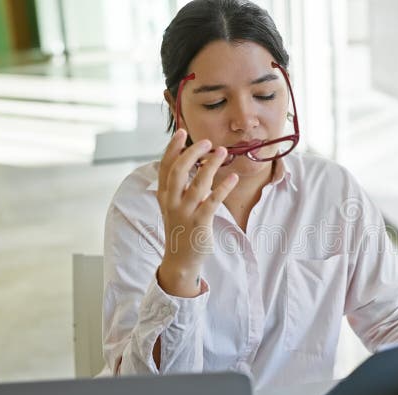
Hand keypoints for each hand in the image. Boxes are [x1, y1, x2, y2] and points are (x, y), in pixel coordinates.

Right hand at [155, 129, 238, 296]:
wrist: (181, 259)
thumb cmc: (181, 227)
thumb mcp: (174, 204)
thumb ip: (180, 184)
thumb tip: (193, 160)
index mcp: (164, 194)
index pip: (165, 165)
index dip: (172, 147)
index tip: (182, 132)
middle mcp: (171, 201)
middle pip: (179, 170)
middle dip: (192, 152)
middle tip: (207, 141)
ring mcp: (185, 212)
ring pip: (198, 183)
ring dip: (212, 165)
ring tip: (224, 152)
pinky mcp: (199, 222)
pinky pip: (212, 200)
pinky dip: (224, 187)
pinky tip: (233, 177)